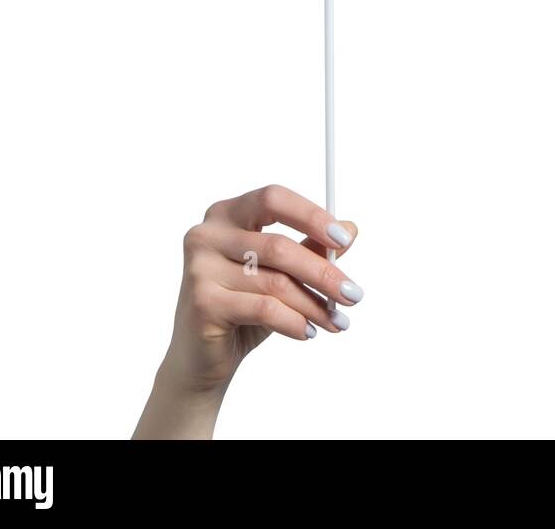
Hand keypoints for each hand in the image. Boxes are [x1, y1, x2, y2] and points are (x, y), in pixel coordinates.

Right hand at [134, 185, 360, 437]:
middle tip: (354, 295)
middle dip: (323, 273)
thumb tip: (351, 227)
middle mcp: (207, 235)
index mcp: (227, 214)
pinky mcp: (203, 303)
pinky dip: (294, 322)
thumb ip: (309, 248)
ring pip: (275, 283)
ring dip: (314, 305)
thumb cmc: (243, 306)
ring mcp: (200, 268)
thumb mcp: (280, 273)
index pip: (273, 199)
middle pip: (279, 245)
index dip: (311, 216)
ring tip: (336, 322)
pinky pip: (264, 309)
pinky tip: (308, 332)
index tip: (344, 239)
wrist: (202, 355)